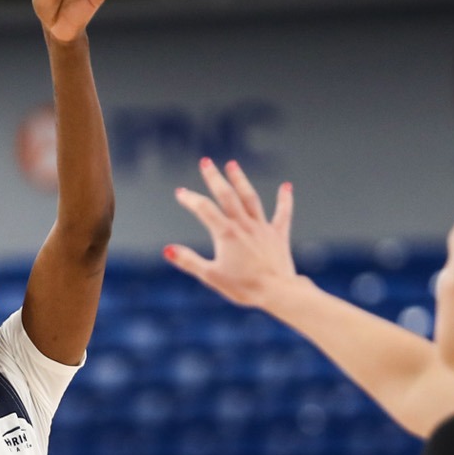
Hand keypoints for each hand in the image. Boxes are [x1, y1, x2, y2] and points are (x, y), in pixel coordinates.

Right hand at [167, 158, 303, 308]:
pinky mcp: (278, 235)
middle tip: (205, 162)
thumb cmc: (243, 287)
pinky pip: (282, 213)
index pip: (204, 209)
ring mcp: (262, 228)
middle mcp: (244, 225)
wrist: (277, 292)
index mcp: (226, 233)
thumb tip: (167, 249)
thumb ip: (189, 261)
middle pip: (227, 195)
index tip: (180, 192)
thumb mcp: (211, 276)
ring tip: (232, 164)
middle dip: (214, 178)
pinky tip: (286, 186)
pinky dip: (284, 199)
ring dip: (240, 180)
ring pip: (250, 198)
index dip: (190, 199)